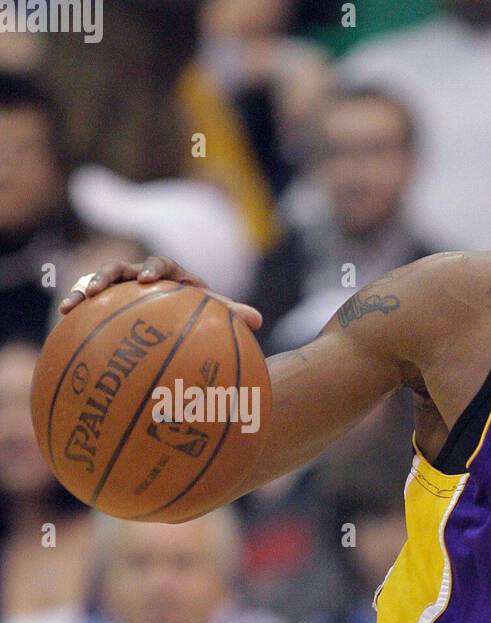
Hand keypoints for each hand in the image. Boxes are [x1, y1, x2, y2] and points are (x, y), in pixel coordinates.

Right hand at [58, 254, 261, 330]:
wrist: (182, 318)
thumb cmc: (200, 314)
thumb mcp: (215, 313)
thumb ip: (231, 314)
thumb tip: (258, 320)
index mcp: (170, 274)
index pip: (162, 264)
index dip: (155, 269)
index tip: (150, 280)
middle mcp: (141, 276)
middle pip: (121, 268)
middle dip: (109, 276)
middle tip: (101, 288)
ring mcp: (122, 288)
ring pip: (98, 282)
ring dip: (84, 290)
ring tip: (71, 305)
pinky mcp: (107, 302)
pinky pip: (89, 302)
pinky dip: (76, 307)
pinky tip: (63, 320)